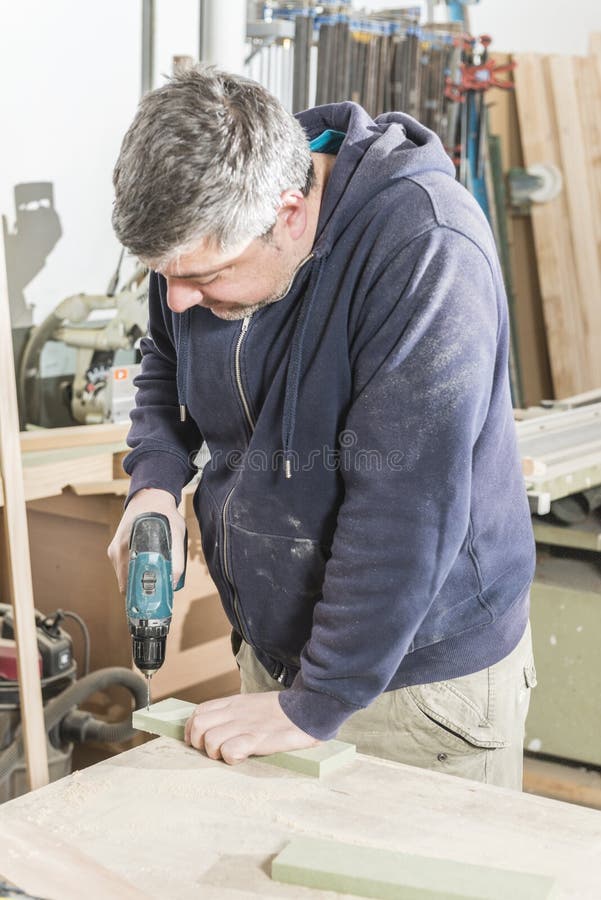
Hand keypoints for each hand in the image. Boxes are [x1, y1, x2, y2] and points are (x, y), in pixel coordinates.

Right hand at [107, 488, 186, 592]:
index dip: (138, 596)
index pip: (127, 583)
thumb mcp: (176, 533)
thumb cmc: (162, 514)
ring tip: (154, 584)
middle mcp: (117, 550)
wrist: (150, 496)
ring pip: (125, 576)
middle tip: (156, 597)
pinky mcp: (117, 549)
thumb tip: (174, 583)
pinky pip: (125, 568)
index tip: (149, 604)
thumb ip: (177, 559)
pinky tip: (147, 571)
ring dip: (137, 581)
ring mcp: (115, 550)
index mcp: (126, 548)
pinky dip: (135, 572)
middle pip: (126, 582)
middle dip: (140, 591)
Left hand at [184, 692, 318, 764]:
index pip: (200, 712)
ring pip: (210, 741)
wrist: (310, 708)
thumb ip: (237, 713)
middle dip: (199, 744)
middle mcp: (236, 712)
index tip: (197, 742)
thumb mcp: (255, 704)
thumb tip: (220, 728)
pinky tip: (242, 757)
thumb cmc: (284, 712)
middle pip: (199, 726)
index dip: (193, 730)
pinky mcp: (257, 738)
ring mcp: (246, 725)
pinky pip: (230, 750)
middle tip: (213, 752)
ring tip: (230, 756)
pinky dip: (231, 758)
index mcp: (235, 703)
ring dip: (215, 754)